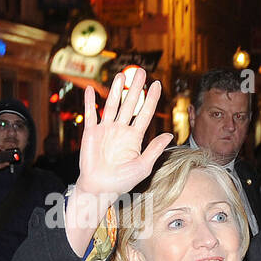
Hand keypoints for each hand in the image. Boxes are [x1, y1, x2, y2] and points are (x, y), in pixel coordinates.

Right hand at [75, 68, 172, 200]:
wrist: (100, 188)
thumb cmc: (122, 181)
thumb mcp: (143, 166)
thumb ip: (155, 149)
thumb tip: (169, 134)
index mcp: (135, 137)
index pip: (145, 113)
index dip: (151, 99)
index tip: (157, 84)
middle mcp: (121, 130)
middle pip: (130, 104)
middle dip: (135, 88)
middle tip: (141, 72)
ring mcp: (106, 130)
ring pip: (112, 105)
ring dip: (116, 90)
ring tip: (121, 76)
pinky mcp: (91, 133)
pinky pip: (91, 114)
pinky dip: (90, 102)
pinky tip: (91, 89)